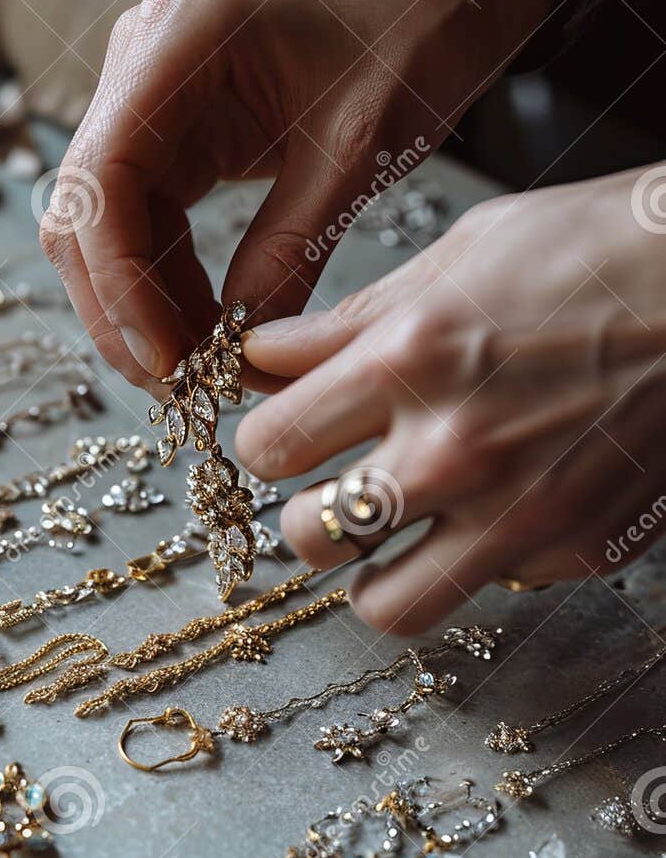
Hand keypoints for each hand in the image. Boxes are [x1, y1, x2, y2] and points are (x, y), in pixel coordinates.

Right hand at [41, 0, 557, 385]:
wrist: (431, 6)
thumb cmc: (407, 50)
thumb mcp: (356, 157)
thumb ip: (290, 251)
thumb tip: (238, 357)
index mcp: (178, 41)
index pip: (104, 179)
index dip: (121, 281)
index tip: (169, 358)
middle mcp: (139, 64)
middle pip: (83, 213)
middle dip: (120, 309)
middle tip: (178, 388)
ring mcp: (144, 101)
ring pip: (101, 232)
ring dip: (137, 309)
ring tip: (199, 374)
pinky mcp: (166, 137)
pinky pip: (141, 229)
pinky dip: (164, 290)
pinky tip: (206, 336)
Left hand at [237, 167, 665, 633]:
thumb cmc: (599, 251)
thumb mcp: (461, 255)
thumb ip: (349, 321)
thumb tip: (260, 358)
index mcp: (409, 360)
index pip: (268, 447)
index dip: (267, 443)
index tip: (288, 437)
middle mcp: (454, 451)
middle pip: (307, 540)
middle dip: (308, 516)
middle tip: (336, 492)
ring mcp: (518, 514)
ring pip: (386, 605)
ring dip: (376, 574)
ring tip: (397, 536)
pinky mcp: (576, 552)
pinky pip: (493, 586)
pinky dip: (486, 556)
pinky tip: (508, 504)